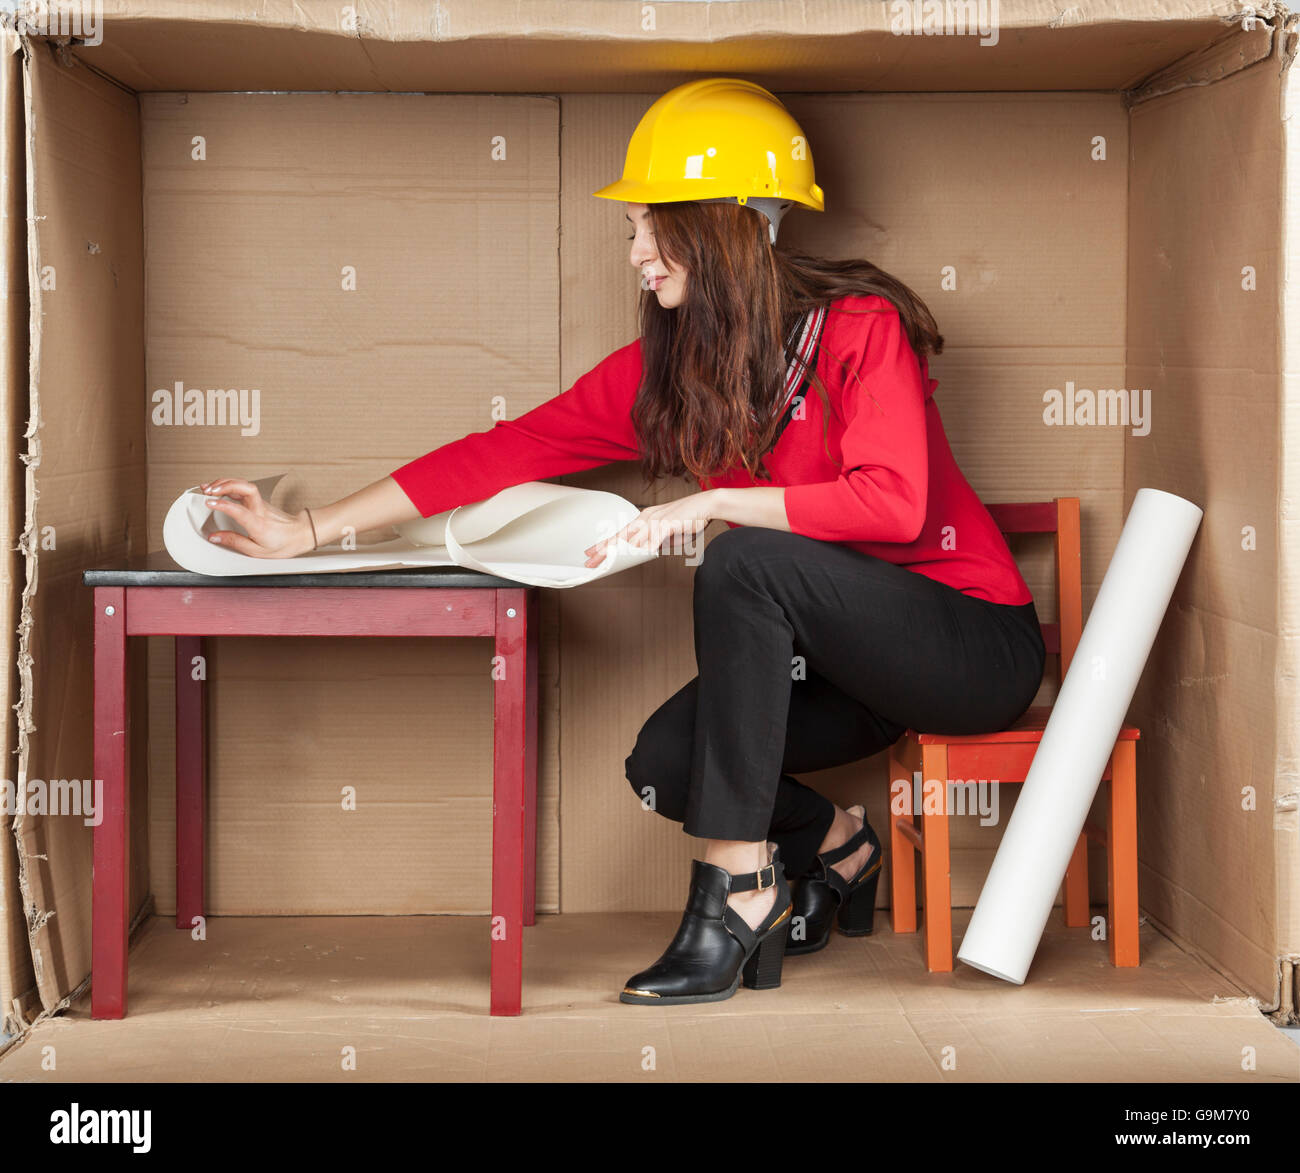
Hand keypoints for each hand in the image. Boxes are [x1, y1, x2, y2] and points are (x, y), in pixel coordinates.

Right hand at [197, 477, 316, 558]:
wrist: (300, 534)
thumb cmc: (282, 543)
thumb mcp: (257, 551)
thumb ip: (235, 542)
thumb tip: (215, 537)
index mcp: (260, 525)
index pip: (241, 511)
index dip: (224, 505)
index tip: (210, 503)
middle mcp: (260, 509)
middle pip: (246, 488)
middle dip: (225, 485)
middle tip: (208, 491)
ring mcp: (261, 502)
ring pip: (244, 484)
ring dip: (225, 483)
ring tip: (208, 488)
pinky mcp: (259, 500)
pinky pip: (243, 487)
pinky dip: (229, 484)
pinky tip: (219, 487)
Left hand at [583, 491, 717, 568]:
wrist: (706, 506)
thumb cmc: (688, 520)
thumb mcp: (667, 536)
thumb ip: (655, 543)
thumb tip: (646, 552)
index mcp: (644, 520)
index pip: (621, 534)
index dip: (605, 544)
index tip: (593, 552)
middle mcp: (646, 518)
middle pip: (621, 536)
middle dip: (604, 549)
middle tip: (589, 559)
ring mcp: (657, 519)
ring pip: (634, 537)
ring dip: (621, 550)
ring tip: (608, 560)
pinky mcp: (669, 522)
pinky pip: (656, 536)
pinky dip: (649, 544)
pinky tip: (642, 554)